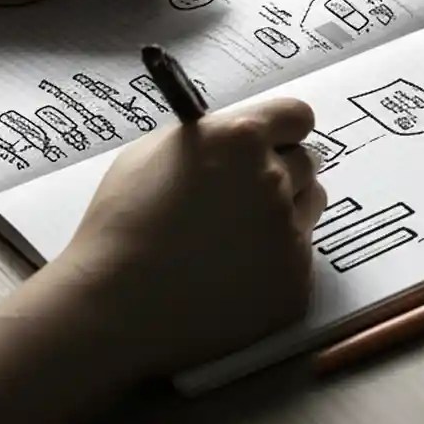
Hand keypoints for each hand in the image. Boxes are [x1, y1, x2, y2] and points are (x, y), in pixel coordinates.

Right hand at [29, 98, 326, 378]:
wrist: (112, 307)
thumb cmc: (121, 227)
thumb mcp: (152, 153)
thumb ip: (210, 137)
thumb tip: (239, 139)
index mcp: (240, 139)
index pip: (297, 115)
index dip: (282, 130)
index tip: (272, 143)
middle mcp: (274, 180)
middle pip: (308, 162)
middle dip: (282, 172)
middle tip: (242, 196)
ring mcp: (290, 234)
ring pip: (310, 207)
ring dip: (286, 213)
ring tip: (233, 237)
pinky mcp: (296, 282)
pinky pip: (299, 259)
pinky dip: (274, 263)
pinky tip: (230, 275)